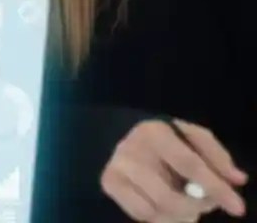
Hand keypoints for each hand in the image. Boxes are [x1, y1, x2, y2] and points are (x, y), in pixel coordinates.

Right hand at [101, 119, 247, 220]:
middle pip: (170, 198)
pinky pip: (141, 213)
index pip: (190, 165)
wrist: (124, 137)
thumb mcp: (193, 139)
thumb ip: (217, 156)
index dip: (216, 188)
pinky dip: (159, 215)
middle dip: (196, 209)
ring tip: (185, 203)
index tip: (238, 208)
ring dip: (180, 214)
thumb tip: (238, 179)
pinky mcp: (109, 183)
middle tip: (206, 205)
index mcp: (155, 131)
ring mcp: (117, 167)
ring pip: (156, 209)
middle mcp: (130, 149)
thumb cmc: (168, 141)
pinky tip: (163, 203)